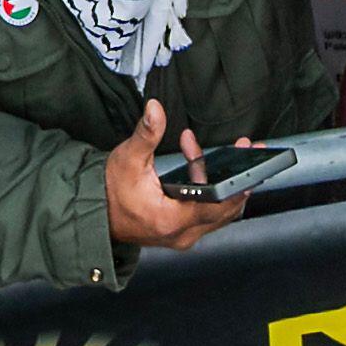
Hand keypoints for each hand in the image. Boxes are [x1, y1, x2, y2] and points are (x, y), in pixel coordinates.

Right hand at [100, 99, 252, 255]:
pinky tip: (200, 165)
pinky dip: (213, 191)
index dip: (235, 181)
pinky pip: (209, 214)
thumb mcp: (128, 158)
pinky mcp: (182, 232)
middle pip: (226, 209)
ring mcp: (183, 235)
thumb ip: (146, 133)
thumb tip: (155, 109)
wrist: (96, 216)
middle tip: (249, 150)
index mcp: (171, 219)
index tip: (247, 159)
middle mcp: (182, 233)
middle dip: (241, 177)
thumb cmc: (110, 191)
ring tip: (234, 153)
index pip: (215, 204)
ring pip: (221, 214)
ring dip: (229, 183)